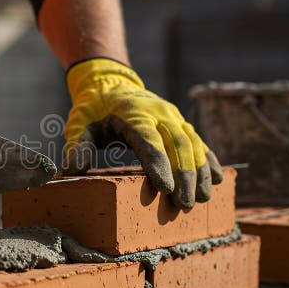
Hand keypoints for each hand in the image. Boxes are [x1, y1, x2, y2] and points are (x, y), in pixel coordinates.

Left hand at [63, 58, 222, 208]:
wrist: (110, 83)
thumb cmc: (93, 110)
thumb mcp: (78, 125)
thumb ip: (76, 146)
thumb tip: (71, 171)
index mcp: (132, 113)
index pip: (148, 141)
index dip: (158, 164)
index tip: (166, 189)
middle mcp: (157, 112)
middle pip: (176, 145)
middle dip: (184, 176)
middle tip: (185, 204)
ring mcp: (172, 116)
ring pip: (192, 143)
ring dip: (200, 172)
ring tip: (203, 198)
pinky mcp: (180, 122)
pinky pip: (198, 141)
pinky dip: (209, 160)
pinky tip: (217, 180)